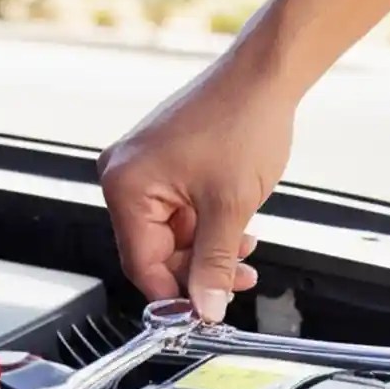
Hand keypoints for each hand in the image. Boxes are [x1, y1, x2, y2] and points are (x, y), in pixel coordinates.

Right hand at [97, 60, 296, 322]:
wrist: (264, 75)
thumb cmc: (243, 119)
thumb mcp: (231, 207)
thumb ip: (215, 265)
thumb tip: (206, 307)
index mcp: (126, 184)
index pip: (141, 263)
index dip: (175, 294)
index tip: (203, 313)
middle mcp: (125, 175)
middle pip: (155, 252)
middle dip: (198, 270)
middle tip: (233, 283)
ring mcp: (143, 168)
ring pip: (172, 236)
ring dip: (208, 250)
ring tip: (244, 253)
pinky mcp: (163, 163)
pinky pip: (179, 213)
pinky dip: (207, 227)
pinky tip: (237, 231)